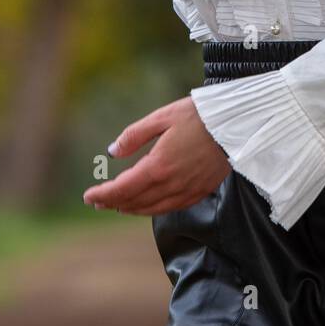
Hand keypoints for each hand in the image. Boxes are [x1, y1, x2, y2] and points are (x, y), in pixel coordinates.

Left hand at [83, 97, 230, 215]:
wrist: (236, 123)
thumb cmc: (199, 116)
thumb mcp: (161, 117)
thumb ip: (134, 136)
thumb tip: (112, 152)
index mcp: (158, 166)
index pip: (122, 189)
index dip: (102, 195)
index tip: (88, 196)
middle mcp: (171, 185)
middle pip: (135, 202)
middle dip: (113, 203)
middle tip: (98, 201)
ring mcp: (187, 191)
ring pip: (152, 209)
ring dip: (132, 208)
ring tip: (118, 205)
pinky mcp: (201, 192)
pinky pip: (171, 208)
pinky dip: (154, 209)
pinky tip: (148, 204)